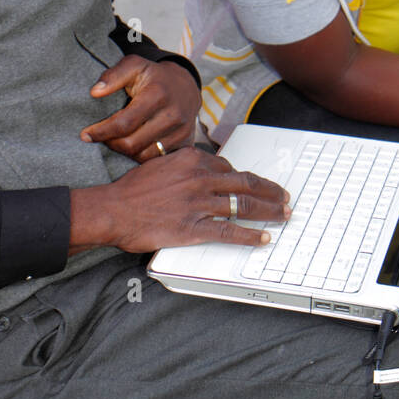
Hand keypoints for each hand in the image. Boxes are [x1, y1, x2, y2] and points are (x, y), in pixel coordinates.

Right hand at [70, 148, 291, 252]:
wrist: (114, 209)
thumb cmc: (132, 189)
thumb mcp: (161, 164)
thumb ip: (184, 165)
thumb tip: (201, 168)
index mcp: (193, 160)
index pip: (230, 167)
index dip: (248, 178)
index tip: (258, 184)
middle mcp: (200, 178)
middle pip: (245, 183)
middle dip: (269, 191)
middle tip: (284, 197)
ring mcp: (199, 203)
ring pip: (244, 205)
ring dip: (269, 211)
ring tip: (284, 214)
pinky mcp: (194, 227)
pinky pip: (229, 231)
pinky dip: (250, 235)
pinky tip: (263, 238)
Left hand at [81, 56, 200, 160]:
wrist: (186, 85)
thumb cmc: (154, 76)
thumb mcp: (135, 65)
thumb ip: (114, 75)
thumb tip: (94, 92)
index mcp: (157, 95)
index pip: (124, 123)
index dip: (101, 132)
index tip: (86, 134)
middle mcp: (173, 115)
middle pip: (133, 144)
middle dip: (111, 143)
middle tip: (101, 138)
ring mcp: (181, 132)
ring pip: (144, 156)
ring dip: (126, 152)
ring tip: (117, 141)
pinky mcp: (186, 143)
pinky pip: (157, 159)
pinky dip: (141, 156)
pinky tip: (133, 147)